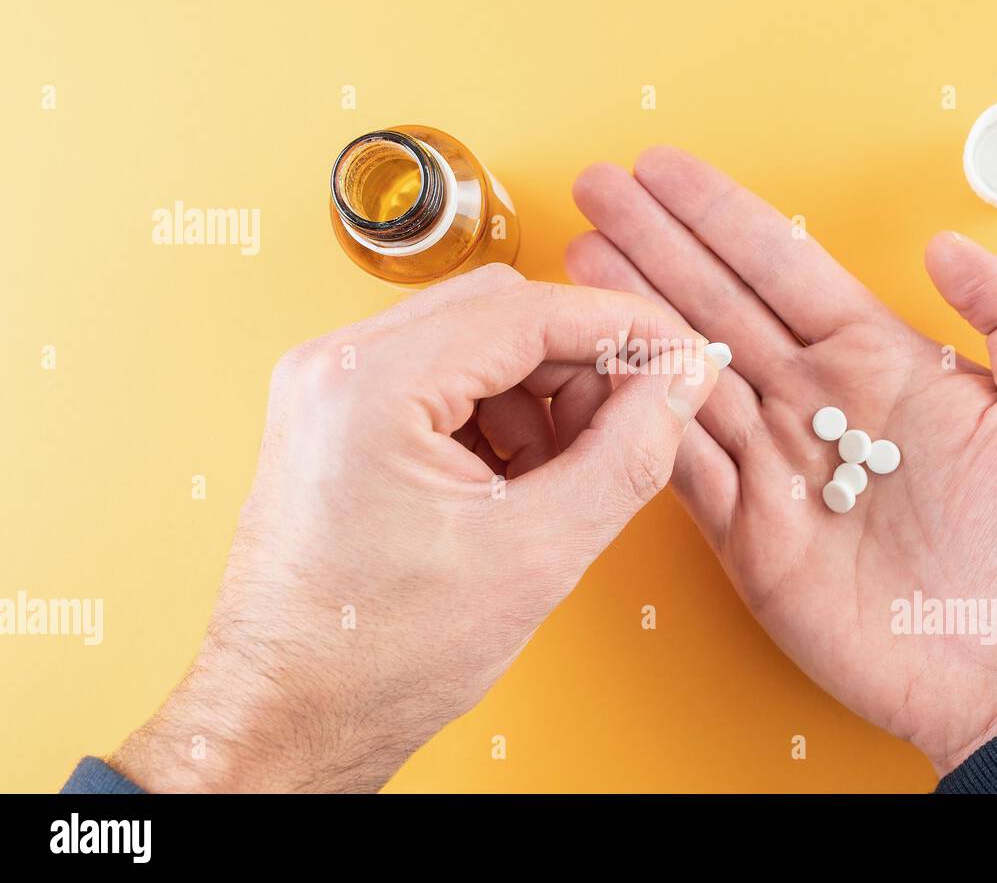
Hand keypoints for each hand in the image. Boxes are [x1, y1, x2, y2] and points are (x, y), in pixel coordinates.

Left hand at [110, 264, 720, 791]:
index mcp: (370, 385)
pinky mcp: (339, 419)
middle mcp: (337, 368)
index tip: (680, 352)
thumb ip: (628, 454)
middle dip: (579, 366)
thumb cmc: (375, 656)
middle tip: (632, 424)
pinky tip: (518, 485)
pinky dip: (499, 421)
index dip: (622, 328)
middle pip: (500, 314)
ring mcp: (331, 391)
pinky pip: (443, 383)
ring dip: (540, 397)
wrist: (288, 715)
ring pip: (476, 345)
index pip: (527, 310)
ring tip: (560, 479)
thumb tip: (679, 382)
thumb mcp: (534, 554)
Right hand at [566, 147, 996, 774]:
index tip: (665, 170)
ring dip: (631, 311)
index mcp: (879, 361)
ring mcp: (775, 465)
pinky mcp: (749, 531)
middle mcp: (815, 403)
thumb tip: (943, 242)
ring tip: (579, 258)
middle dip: (654, 243)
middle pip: (717, 303)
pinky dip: (640, 412)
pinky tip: (602, 361)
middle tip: (598, 190)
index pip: (782, 266)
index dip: (719, 215)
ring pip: (685, 370)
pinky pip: (681, 459)